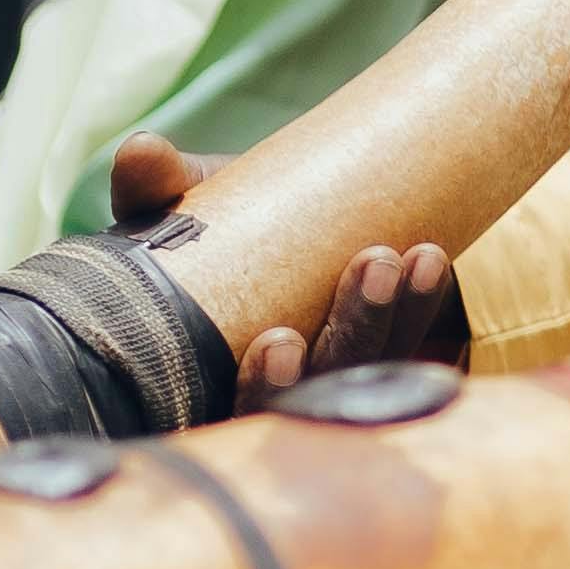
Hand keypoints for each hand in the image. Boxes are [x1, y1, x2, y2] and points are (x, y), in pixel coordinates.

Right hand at [110, 131, 467, 405]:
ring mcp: (333, 387)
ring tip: (421, 252)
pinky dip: (422, 306)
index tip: (281, 340)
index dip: (265, 390)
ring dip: (399, 315)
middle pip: (323, 398)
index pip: (241, 416)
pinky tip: (430, 262)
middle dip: (354, 333)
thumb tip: (140, 151)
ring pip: (373, 373)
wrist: (263, 222)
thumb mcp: (175, 212)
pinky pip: (409, 349)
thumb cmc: (201, 231)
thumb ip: (153, 190)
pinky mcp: (379, 362)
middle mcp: (277, 403)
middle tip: (376, 260)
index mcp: (210, 390)